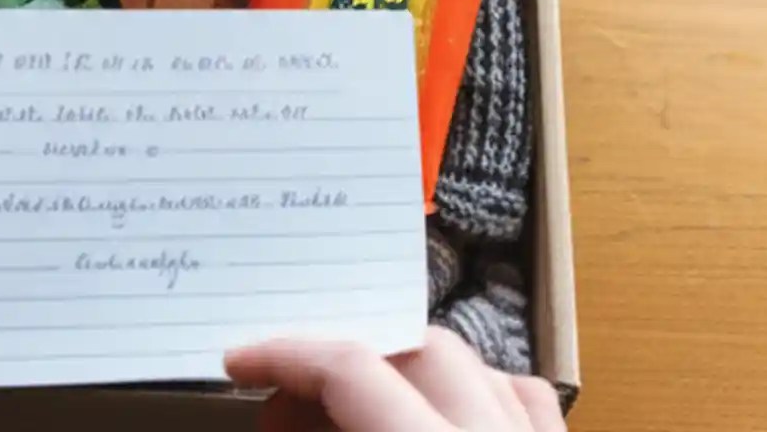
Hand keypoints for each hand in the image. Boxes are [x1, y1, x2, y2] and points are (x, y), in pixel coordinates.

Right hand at [225, 327, 564, 431]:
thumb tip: (277, 417)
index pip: (355, 371)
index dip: (285, 356)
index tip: (240, 361)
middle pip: (419, 351)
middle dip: (341, 363)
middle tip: (285, 409)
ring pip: (479, 367)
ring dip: (405, 371)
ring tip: (351, 412)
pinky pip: (525, 403)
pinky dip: (477, 394)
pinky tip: (438, 416)